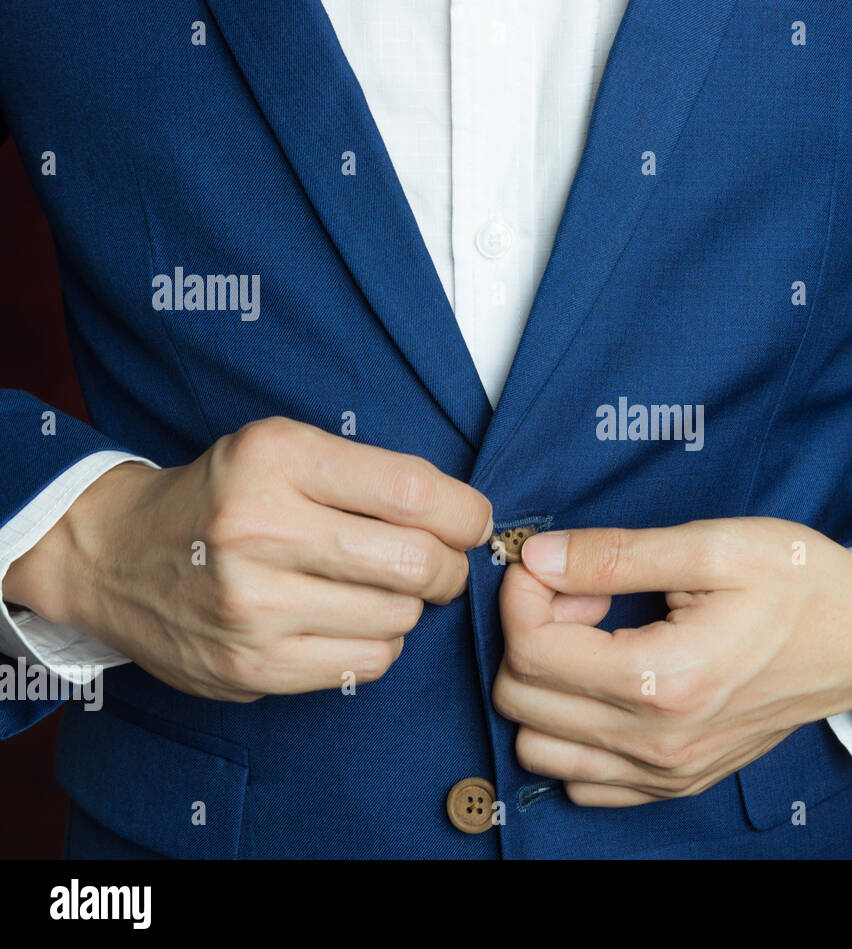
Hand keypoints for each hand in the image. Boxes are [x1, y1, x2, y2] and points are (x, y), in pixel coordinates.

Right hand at [4, 417, 492, 700]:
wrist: (114, 555)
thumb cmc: (224, 496)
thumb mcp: (284, 449)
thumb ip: (370, 473)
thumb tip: (468, 520)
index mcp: (276, 460)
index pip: (414, 492)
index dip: (465, 514)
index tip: (471, 523)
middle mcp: (261, 530)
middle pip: (417, 562)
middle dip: (450, 568)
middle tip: (441, 566)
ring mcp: (253, 607)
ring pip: (400, 617)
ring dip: (409, 606)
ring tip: (377, 589)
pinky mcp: (253, 667)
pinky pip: (369, 662)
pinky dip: (379, 643)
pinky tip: (350, 621)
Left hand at [492, 517, 851, 805]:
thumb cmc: (800, 584)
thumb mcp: (714, 547)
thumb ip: (615, 555)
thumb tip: (536, 560)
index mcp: (664, 680)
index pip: (530, 650)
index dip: (524, 593)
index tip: (555, 564)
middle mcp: (657, 742)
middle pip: (521, 699)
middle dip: (532, 633)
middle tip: (585, 596)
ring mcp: (666, 772)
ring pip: (536, 747)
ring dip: (547, 687)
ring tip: (599, 641)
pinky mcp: (677, 783)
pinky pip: (580, 780)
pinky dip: (572, 733)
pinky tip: (612, 684)